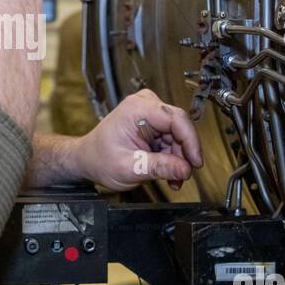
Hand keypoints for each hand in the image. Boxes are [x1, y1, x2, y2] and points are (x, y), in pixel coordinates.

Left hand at [76, 90, 203, 191]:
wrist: (89, 159)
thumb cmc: (99, 158)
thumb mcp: (130, 167)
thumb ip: (159, 167)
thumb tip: (185, 169)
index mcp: (137, 109)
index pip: (176, 119)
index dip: (191, 142)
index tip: (196, 162)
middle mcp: (145, 105)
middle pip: (179, 127)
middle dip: (183, 154)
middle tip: (181, 176)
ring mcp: (150, 113)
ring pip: (178, 135)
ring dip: (178, 159)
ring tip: (172, 179)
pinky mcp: (153, 123)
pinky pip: (172, 139)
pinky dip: (172, 157)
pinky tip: (169, 171)